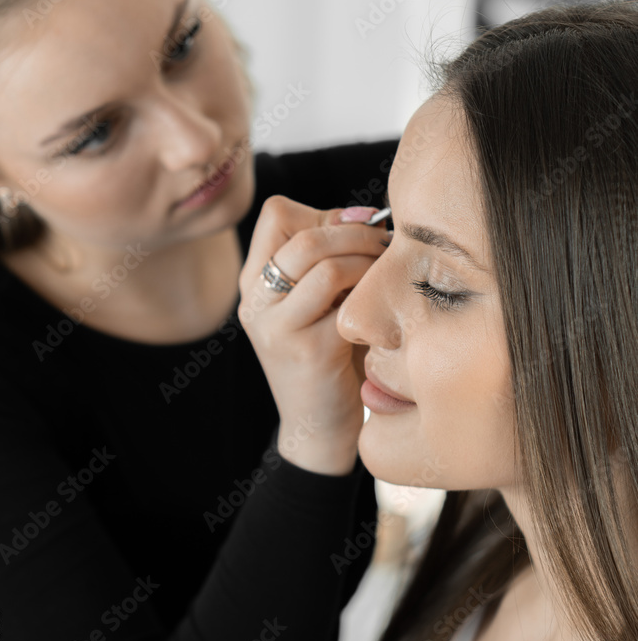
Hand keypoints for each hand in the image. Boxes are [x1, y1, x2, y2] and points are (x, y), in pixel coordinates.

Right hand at [238, 196, 388, 474]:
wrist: (321, 428)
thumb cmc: (332, 355)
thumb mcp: (321, 299)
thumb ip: (330, 257)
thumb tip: (363, 212)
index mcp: (255, 281)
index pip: (277, 214)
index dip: (323, 213)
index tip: (356, 231)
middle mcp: (256, 301)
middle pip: (303, 233)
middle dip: (356, 233)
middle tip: (386, 248)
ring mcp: (276, 327)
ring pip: (323, 262)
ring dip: (367, 260)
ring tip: (386, 276)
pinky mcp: (306, 350)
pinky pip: (345, 301)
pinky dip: (373, 294)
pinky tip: (384, 308)